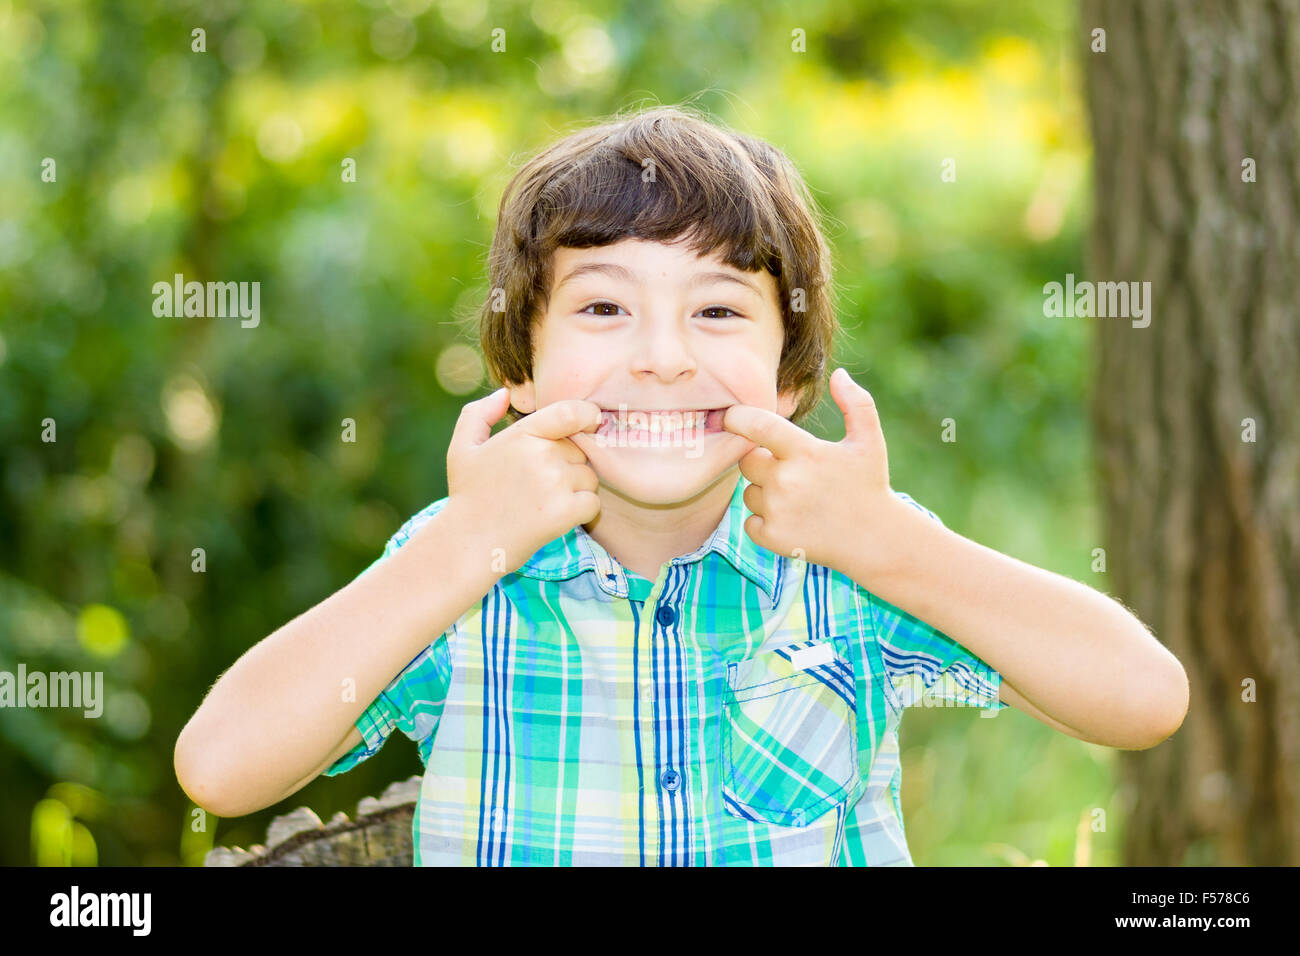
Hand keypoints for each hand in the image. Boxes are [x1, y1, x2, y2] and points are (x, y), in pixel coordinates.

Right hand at [445, 388, 602, 570]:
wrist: (468, 544)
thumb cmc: (467, 495)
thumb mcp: (462, 448)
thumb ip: (479, 414)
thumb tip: (504, 393)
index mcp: (522, 434)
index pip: (570, 412)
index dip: (587, 414)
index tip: (591, 422)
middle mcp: (542, 454)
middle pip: (580, 450)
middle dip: (570, 463)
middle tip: (542, 484)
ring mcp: (555, 483)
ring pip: (589, 477)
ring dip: (577, 489)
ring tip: (545, 501)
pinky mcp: (565, 512)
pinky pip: (592, 503)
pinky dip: (582, 511)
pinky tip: (557, 517)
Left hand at [721, 368, 907, 574]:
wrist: (875, 540)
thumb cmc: (869, 485)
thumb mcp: (869, 440)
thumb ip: (856, 403)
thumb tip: (839, 374)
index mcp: (806, 452)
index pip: (756, 425)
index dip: (737, 417)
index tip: (731, 416)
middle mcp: (787, 481)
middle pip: (747, 461)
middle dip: (761, 461)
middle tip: (790, 470)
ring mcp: (777, 511)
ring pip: (750, 492)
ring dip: (765, 492)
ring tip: (797, 498)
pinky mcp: (772, 537)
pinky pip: (750, 521)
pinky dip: (763, 520)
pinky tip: (791, 518)